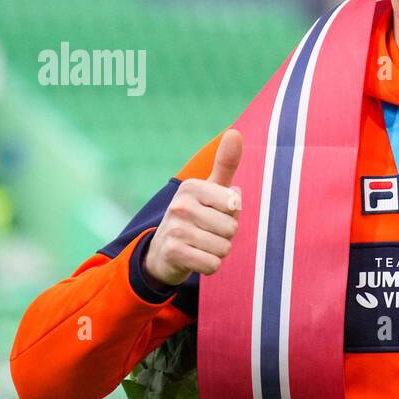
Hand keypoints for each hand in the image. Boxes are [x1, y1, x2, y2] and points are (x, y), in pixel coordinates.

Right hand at [144, 129, 243, 286]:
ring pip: (224, 248)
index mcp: (192, 186)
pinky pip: (213, 264)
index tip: (215, 213)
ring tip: (201, 244)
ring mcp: (174, 229)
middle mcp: (180, 204)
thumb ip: (225, 164)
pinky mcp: (173, 252)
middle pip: (231, 228)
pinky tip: (196, 257)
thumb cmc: (196, 216)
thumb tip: (235, 133)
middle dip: (225, 235)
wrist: (163, 251)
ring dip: (218, 251)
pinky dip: (210, 265)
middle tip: (206, 232)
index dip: (232, 215)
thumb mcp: (210, 189)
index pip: (235, 206)